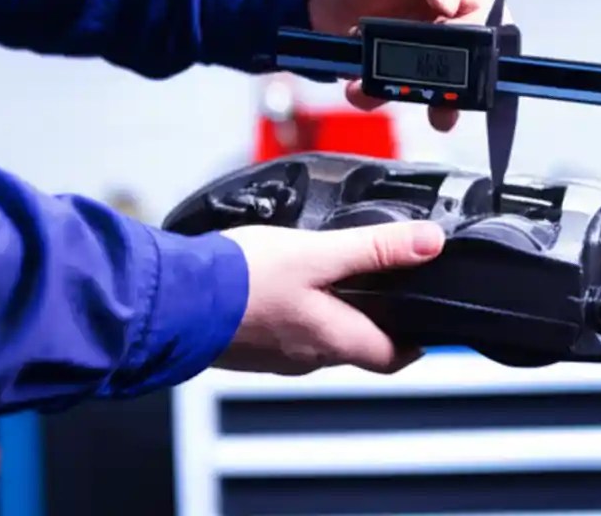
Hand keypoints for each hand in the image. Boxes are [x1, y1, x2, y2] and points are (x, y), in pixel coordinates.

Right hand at [217, 220, 444, 375]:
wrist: (170, 298)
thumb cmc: (242, 281)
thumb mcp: (319, 253)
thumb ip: (376, 248)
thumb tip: (430, 243)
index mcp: (335, 340)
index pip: (392, 357)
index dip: (415, 341)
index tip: (426, 325)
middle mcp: (307, 357)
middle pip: (357, 346)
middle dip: (374, 321)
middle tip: (384, 289)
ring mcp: (273, 355)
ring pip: (319, 338)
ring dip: (333, 312)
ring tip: (336, 276)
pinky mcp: (244, 344)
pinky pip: (284, 332)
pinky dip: (296, 311)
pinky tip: (284, 283)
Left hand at [308, 0, 510, 132]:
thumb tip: (451, 5)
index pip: (488, 13)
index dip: (474, 36)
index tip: (445, 47)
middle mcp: (453, 13)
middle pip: (476, 55)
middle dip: (455, 78)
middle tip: (433, 89)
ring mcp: (430, 45)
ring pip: (448, 83)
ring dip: (424, 97)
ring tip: (392, 94)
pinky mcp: (405, 69)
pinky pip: (409, 94)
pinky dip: (386, 96)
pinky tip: (363, 90)